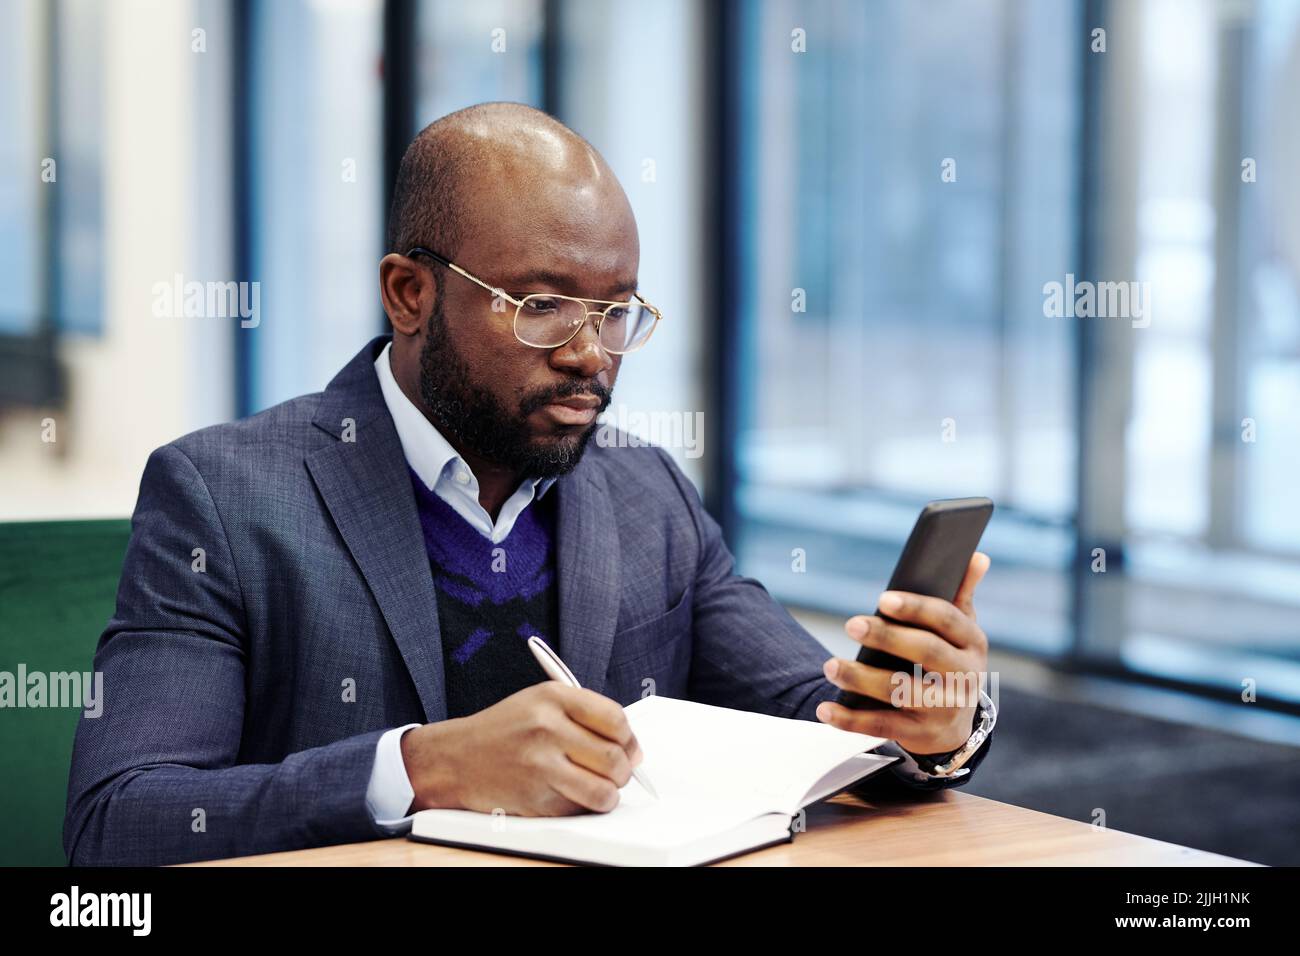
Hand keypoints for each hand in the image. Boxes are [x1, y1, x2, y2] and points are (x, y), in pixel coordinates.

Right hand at [400, 681, 643, 815]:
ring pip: (604, 790)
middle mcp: (547, 727)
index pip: (615, 719)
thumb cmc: (503, 730)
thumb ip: (585, 716)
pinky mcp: (534, 797)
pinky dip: (582, 807)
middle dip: (623, 771)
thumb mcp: (540, 702)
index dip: (629, 739)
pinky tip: (569, 794)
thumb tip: (631, 747)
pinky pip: (579, 809)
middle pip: (614, 757)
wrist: (455, 758)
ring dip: (608, 794)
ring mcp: (540, 764)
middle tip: (616, 772)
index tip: (628, 748)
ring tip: (598, 788)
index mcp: (553, 697)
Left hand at [815, 552, 990, 755]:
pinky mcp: (920, 734)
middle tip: (851, 624)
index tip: (882, 598)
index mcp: (972, 642)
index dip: (915, 608)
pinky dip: (851, 720)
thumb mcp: (960, 631)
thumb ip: (960, 594)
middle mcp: (964, 677)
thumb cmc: (948, 660)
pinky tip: (824, 709)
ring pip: (901, 692)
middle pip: (926, 653)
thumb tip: (977, 555)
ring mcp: (944, 709)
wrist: (955, 725)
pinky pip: (883, 726)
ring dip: (862, 679)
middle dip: (887, 637)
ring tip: (830, 666)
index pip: (946, 619)